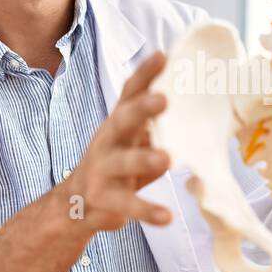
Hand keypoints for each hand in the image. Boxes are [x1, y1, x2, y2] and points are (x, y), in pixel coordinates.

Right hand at [63, 50, 173, 231]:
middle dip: (141, 109)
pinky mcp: (105, 200)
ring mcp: (103, 170)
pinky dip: (147, 211)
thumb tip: (196, 109)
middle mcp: (108, 141)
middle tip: (162, 99)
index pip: (130, 92)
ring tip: (167, 159)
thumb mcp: (133, 141)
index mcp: (118, 123)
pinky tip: (167, 216)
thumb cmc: (115, 165)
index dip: (145, 74)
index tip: (163, 55)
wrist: (76, 204)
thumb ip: (156, 128)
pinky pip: (128, 205)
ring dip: (144, 159)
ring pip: (123, 162)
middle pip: (122, 120)